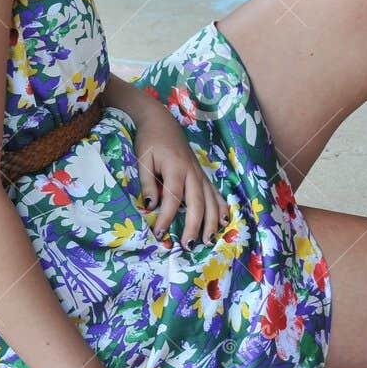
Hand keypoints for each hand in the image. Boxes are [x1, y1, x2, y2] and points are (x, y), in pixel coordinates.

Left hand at [133, 110, 227, 247]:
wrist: (162, 122)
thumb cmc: (150, 141)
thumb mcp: (142, 159)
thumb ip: (147, 183)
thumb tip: (151, 206)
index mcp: (175, 169)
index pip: (172, 199)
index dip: (166, 218)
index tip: (160, 234)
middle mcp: (192, 173)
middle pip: (197, 203)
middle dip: (194, 226)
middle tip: (188, 245)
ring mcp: (200, 174)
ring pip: (210, 201)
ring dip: (211, 222)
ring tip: (207, 241)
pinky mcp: (203, 174)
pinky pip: (216, 193)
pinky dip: (221, 208)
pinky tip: (224, 222)